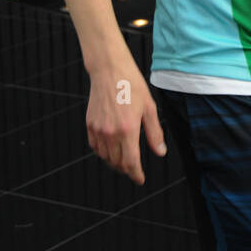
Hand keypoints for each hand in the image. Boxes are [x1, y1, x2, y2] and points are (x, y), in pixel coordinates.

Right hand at [86, 55, 166, 183]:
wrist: (109, 71)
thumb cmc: (131, 86)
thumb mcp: (149, 109)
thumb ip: (155, 133)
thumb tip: (160, 152)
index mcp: (128, 130)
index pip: (131, 163)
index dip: (136, 175)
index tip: (140, 179)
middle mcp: (111, 132)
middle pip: (117, 163)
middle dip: (127, 170)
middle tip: (134, 170)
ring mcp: (98, 129)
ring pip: (105, 157)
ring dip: (115, 163)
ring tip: (123, 161)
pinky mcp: (90, 124)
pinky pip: (95, 147)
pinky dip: (103, 153)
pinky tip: (111, 149)